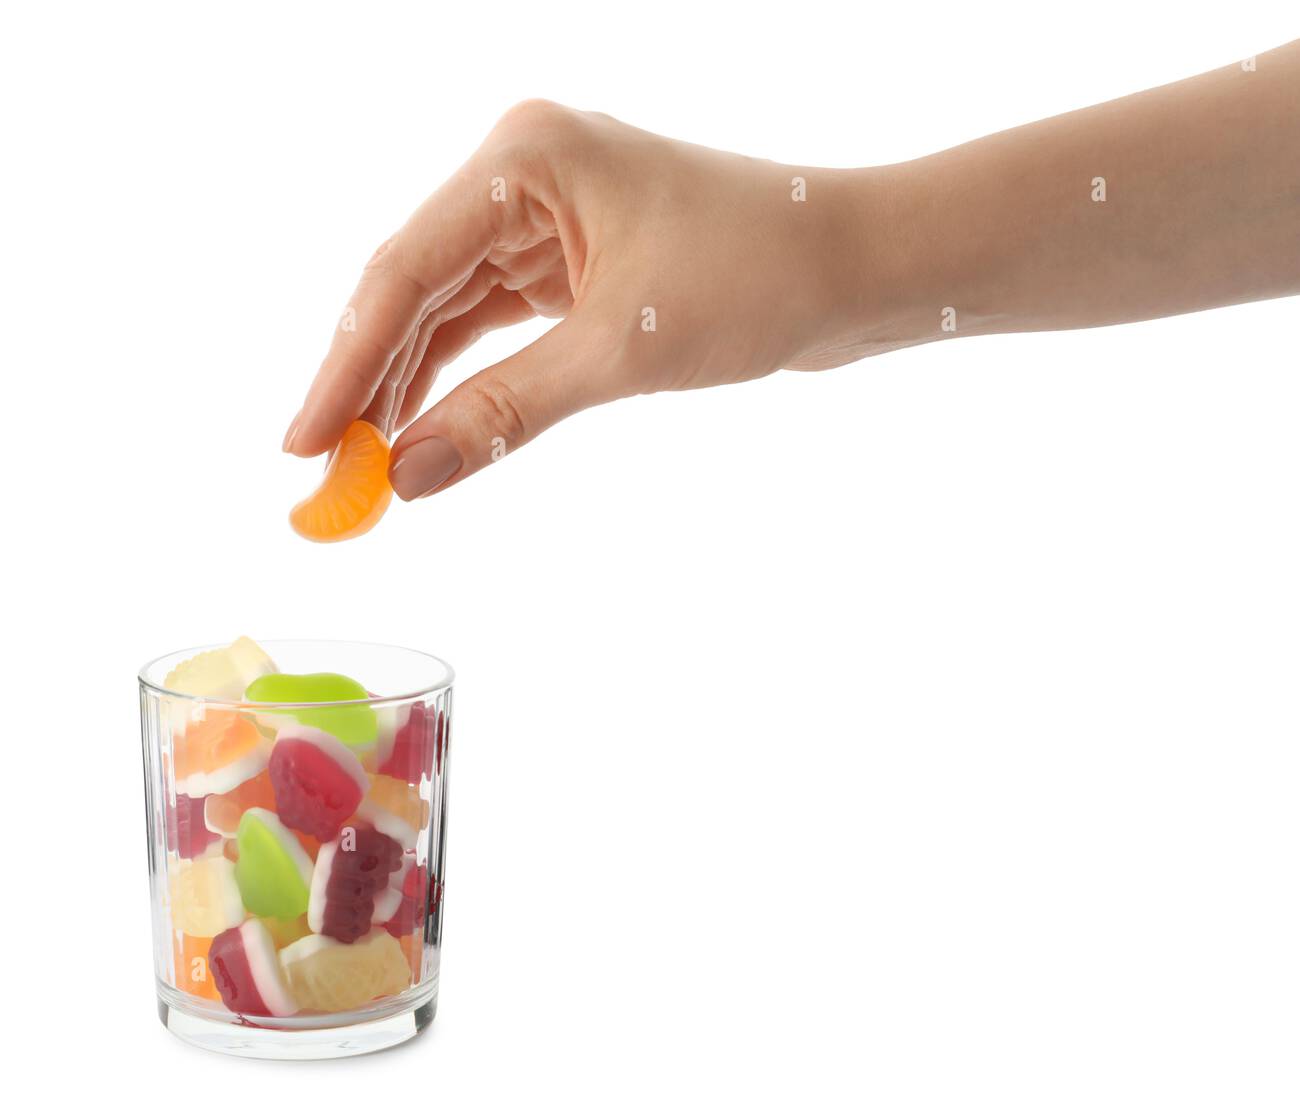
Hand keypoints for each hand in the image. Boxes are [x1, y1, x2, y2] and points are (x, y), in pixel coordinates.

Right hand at [282, 100, 892, 498]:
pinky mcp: (574, 262)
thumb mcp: (621, 350)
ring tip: (368, 467)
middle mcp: (524, 174)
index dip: (345, 364)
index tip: (304, 443)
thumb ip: (506, 411)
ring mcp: (548, 218)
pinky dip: (463, 378)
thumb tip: (409, 477)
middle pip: (415, 289)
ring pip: (450, 311)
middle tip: (328, 475)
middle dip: (371, 384)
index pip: (404, 270)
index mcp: (524, 157)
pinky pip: (494, 324)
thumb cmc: (760, 274)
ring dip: (411, 386)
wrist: (855, 267)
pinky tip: (427, 427)